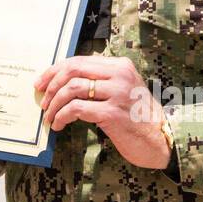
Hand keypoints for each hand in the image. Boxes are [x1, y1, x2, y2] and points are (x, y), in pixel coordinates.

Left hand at [33, 56, 170, 169]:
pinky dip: (62, 116)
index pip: (79, 60)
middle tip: (42, 101)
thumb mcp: (122, 91)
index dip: (55, 71)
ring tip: (49, 117)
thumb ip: (100, 82)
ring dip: (54, 104)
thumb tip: (61, 83)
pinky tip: (59, 125)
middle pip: (72, 70)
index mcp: (120, 66)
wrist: (161, 140)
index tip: (41, 83)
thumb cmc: (138, 118)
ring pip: (71, 89)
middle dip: (51, 85)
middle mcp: (119, 75)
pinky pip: (76, 109)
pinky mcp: (112, 113)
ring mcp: (117, 93)